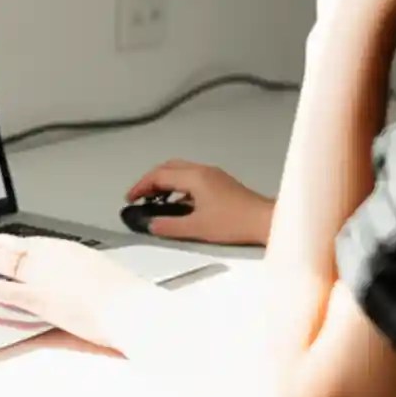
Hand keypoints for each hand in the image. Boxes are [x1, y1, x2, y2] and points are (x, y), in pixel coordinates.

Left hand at [0, 235, 153, 348]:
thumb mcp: (97, 276)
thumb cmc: (126, 300)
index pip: (27, 242)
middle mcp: (53, 256)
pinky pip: (5, 290)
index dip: (4, 247)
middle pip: (8, 246)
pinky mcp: (43, 298)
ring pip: (2, 261)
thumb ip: (76, 274)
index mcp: (67, 250)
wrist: (137, 311)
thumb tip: (67, 279)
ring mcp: (47, 276)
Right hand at [126, 160, 273, 244]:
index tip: (130, 198)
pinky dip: (178, 186)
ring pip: (180, 171)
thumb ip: (169, 226)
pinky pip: (191, 177)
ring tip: (156, 201)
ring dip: (165, 182)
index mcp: (194, 177)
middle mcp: (203, 171)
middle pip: (168, 167)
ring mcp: (213, 175)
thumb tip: (150, 225)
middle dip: (150, 180)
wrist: (265, 221)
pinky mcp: (220, 183)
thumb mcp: (196, 228)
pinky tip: (178, 203)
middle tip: (140, 196)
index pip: (159, 175)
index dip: (141, 186)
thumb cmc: (234, 222)